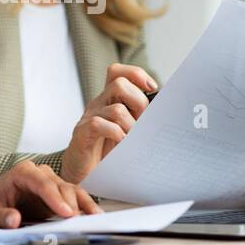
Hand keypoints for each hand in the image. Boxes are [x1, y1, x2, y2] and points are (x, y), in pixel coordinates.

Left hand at [0, 160, 100, 228]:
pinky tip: (94, 216)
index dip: (55, 198)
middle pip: (60, 186)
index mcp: (23, 172)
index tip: (66, 213)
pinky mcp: (57, 194)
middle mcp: (40, 173)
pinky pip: (74, 198)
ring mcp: (51, 182)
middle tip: (79, 221)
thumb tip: (14, 221)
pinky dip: (84, 207)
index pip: (42, 183)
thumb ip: (0, 216)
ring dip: (83, 204)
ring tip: (95, 218)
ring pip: (71, 190)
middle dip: (71, 203)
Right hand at [60, 63, 157, 182]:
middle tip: (143, 122)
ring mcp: (89, 117)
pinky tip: (122, 144)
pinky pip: (100, 125)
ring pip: (116, 109)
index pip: (117, 72)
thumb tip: (162, 111)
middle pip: (119, 84)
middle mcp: (98, 104)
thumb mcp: (126, 128)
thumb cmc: (107, 149)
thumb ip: (138, 116)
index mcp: (109, 99)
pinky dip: (116, 134)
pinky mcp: (82, 133)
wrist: (84, 172)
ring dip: (131, 126)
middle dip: (139, 102)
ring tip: (133, 139)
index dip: (136, 74)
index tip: (152, 87)